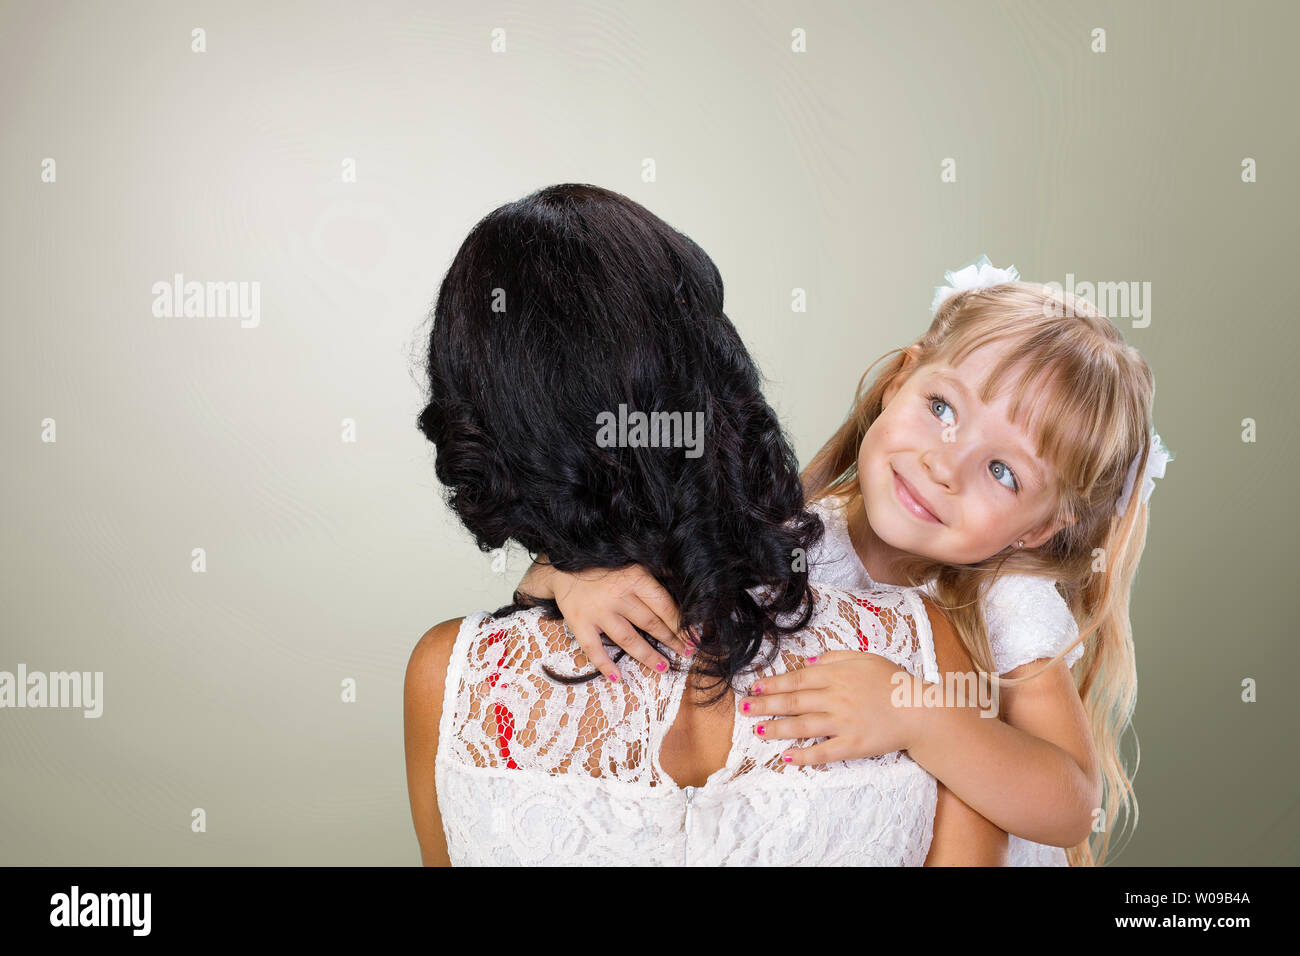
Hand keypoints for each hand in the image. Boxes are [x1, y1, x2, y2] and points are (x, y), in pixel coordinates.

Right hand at [545, 564, 695, 680]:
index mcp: (634, 577)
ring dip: (648, 656)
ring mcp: (598, 612)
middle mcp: (618, 596)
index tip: (695, 638)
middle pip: (650, 623)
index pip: (664, 606)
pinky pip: (594, 649)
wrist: (561, 565)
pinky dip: (605, 665)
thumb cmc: (603, 564)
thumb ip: (656, 574)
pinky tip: (617, 678)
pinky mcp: (579, 623)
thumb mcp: (632, 562)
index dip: (681, 624)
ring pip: (628, 639)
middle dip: (671, 641)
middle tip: (686, 654)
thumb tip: (684, 586)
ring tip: (663, 668)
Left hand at [734, 650, 923, 764]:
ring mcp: (843, 723)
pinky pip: (823, 752)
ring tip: (758, 731)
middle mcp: (836, 698)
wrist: (920, 709)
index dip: (773, 684)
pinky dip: (804, 756)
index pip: (796, 680)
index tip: (754, 688)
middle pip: (793, 702)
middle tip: (744, 710)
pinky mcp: (852, 745)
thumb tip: (807, 662)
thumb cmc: (893, 682)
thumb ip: (834, 657)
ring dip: (777, 729)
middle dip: (765, 705)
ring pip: (802, 726)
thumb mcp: (865, 658)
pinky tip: (787, 757)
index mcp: (837, 675)